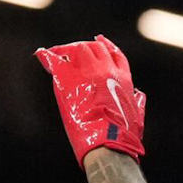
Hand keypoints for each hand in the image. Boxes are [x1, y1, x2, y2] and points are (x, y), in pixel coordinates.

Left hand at [35, 37, 146, 164]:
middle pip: (95, 48)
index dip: (107, 45)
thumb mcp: (136, 115)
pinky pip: (56, 61)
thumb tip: (139, 95)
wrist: (107, 142)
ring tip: (57, 53)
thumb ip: (138, 102)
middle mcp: (107, 70)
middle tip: (74, 51)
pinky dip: (49, 56)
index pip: (115, 54)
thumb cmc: (123, 136)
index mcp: (124, 78)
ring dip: (68, 50)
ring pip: (78, 49)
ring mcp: (88, 73)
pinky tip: (43, 55)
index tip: (99, 40)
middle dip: (85, 47)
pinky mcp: (69, 80)